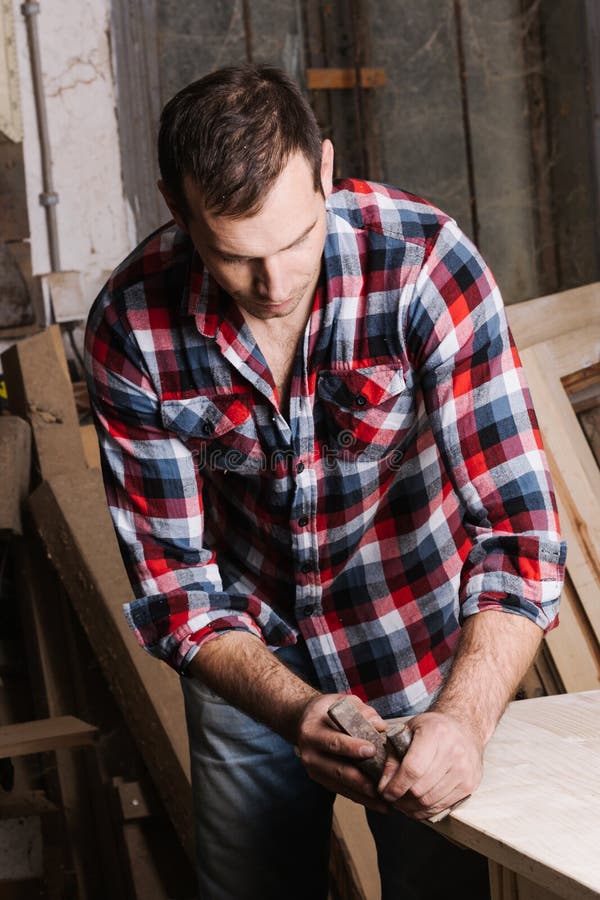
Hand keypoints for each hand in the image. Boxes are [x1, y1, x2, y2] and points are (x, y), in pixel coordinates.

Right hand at [295, 693, 389, 812]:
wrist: (304, 722)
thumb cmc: (328, 711)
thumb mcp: (342, 702)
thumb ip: (362, 711)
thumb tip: (379, 725)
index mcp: (312, 731)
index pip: (333, 741)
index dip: (352, 747)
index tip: (372, 750)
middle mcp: (309, 754)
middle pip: (337, 769)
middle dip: (360, 779)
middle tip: (381, 785)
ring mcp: (314, 770)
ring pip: (340, 785)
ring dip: (363, 795)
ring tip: (385, 802)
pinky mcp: (321, 780)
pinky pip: (342, 791)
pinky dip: (360, 798)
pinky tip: (377, 803)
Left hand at [377, 711, 483, 819]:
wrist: (465, 728)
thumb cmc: (433, 728)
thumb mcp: (408, 731)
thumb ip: (393, 756)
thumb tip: (384, 785)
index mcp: (435, 733)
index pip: (413, 768)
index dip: (396, 785)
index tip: (385, 792)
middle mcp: (453, 751)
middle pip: (420, 788)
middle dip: (401, 798)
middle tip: (391, 798)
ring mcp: (464, 770)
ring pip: (430, 801)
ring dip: (411, 807)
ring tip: (401, 803)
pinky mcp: (470, 784)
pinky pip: (443, 806)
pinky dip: (426, 811)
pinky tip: (416, 805)